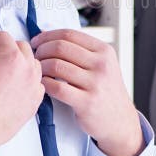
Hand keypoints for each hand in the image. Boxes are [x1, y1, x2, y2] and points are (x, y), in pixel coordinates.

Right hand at [0, 30, 44, 155]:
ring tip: (7, 67)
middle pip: (23, 48)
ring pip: (34, 65)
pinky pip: (38, 84)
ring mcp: (34, 88)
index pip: (4, 37)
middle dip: (8, 46)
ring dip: (22, 61)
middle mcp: (28, 71)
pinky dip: (30, 80)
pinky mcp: (35, 103)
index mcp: (12, 58)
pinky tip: (16, 84)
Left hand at [30, 29, 144, 155]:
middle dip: (42, 50)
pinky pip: (57, 88)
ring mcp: (95, 83)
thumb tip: (49, 38)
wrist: (120, 120)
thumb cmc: (104, 90)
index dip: (47, 36)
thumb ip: (82, 51)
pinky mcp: (87, 102)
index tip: (36, 42)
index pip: (69, 34)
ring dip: (41, 67)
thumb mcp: (103, 65)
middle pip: (61, 47)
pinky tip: (43, 85)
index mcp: (104, 51)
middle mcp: (101, 65)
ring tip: (39, 71)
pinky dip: (45, 84)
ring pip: (56, 66)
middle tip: (35, 57)